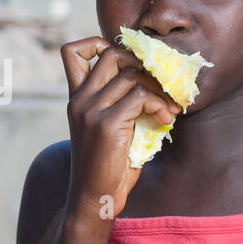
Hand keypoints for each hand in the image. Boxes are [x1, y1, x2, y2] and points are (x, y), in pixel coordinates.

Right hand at [60, 37, 180, 219]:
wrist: (95, 200)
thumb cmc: (107, 167)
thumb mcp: (109, 128)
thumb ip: (120, 103)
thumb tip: (154, 82)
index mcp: (76, 98)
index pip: (72, 51)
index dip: (98, 44)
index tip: (126, 64)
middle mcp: (79, 100)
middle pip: (111, 54)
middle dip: (142, 64)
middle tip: (159, 85)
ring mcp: (91, 110)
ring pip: (132, 75)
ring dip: (160, 89)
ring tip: (170, 108)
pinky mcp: (107, 125)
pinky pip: (141, 97)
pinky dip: (160, 105)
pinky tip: (165, 120)